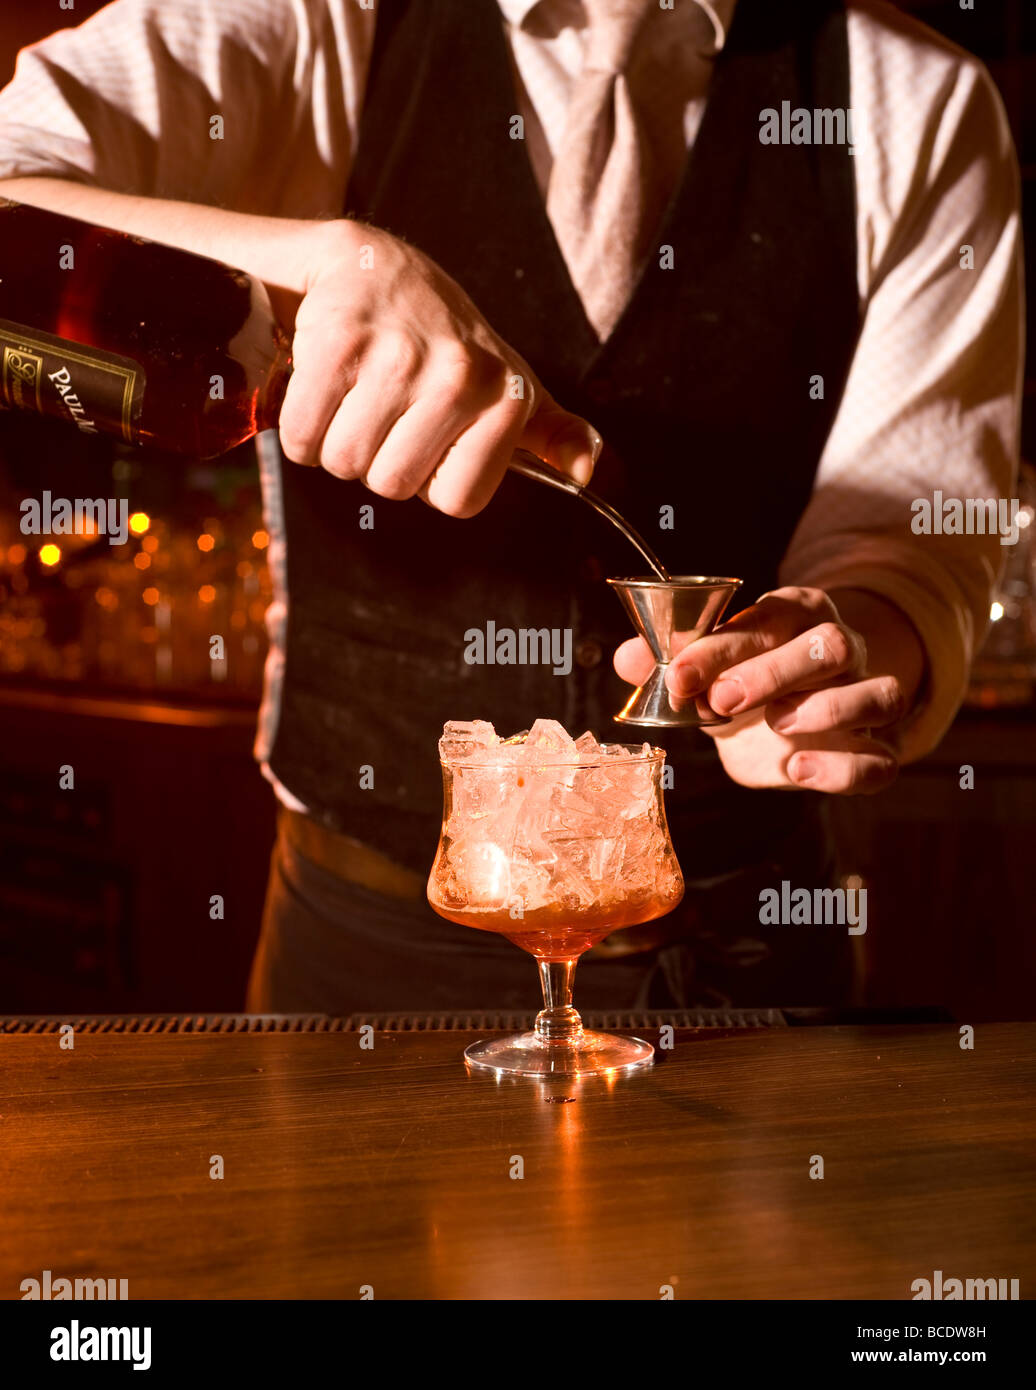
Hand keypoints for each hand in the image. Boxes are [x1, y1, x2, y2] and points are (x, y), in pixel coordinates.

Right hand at [277, 220, 599, 515]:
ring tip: (354, 401)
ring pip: (345, 463)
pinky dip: (300, 428)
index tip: (428, 443)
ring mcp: (397, 356)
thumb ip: (555, 434)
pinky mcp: (337, 341)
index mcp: (504, 394)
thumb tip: (590, 471)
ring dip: (336, 444)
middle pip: (392, 485)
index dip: (432, 482)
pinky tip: (321, 392)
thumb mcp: (514, 383)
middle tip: (382, 417)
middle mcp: (459, 375)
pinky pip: (303, 436)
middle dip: (377, 462)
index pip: (458, 500)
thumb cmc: (445, 340)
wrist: (374, 264)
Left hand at [613, 586, 925, 794]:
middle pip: (833, 646)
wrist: (774, 731)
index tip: (679, 676)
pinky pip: (883, 762)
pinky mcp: (873, 752)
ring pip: (880, 694)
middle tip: (720, 701)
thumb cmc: (739, 685)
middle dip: (774, 672)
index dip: (723, 647)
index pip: (771, 619)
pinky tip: (798, 769)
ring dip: (827, 710)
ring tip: (775, 725)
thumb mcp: (701, 671)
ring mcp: (864, 701)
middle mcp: (841, 651)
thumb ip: (667, 661)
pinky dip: (844, 769)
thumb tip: (628, 658)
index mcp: (796, 614)